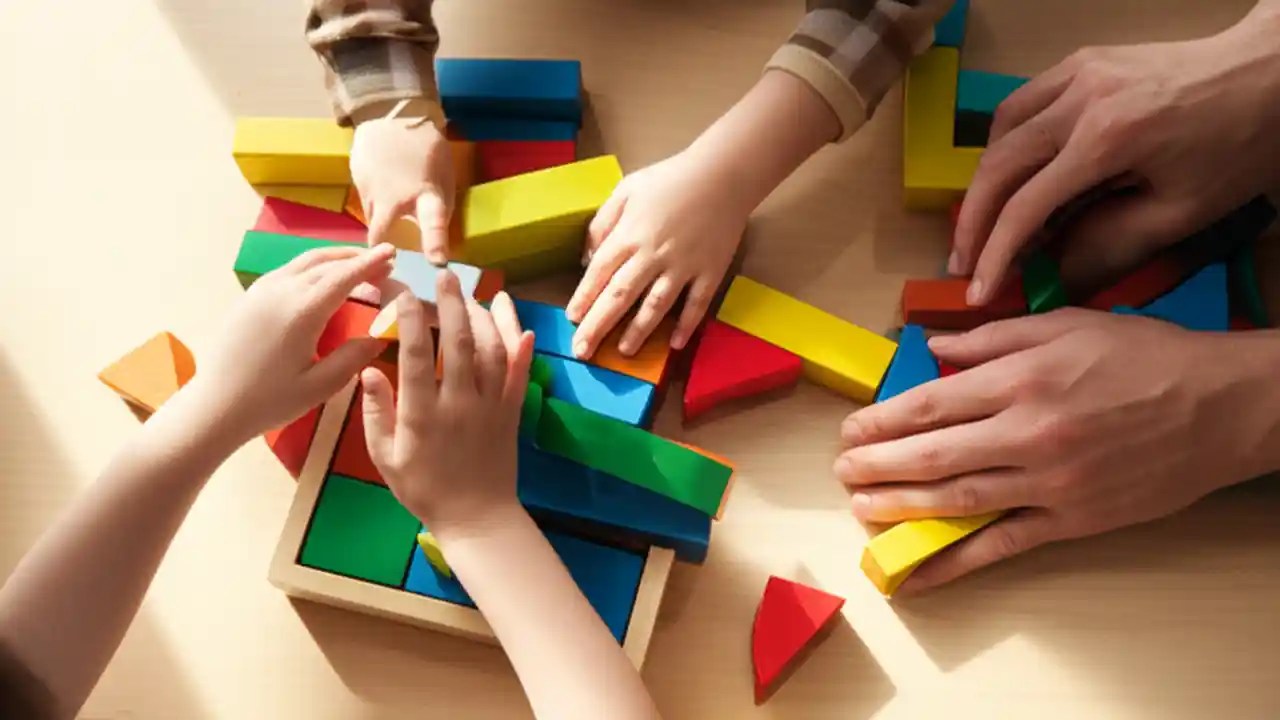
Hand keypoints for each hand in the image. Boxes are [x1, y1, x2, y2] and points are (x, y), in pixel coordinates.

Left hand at [189, 245, 394, 442]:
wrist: (214, 406)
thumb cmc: (269, 401)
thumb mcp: (320, 386)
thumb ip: (354, 357)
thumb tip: (381, 336)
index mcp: (302, 311)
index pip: (344, 276)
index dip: (370, 263)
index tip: (392, 252)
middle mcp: (281, 290)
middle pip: (326, 262)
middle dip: (356, 259)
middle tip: (383, 262)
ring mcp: (261, 290)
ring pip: (305, 261)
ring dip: (335, 259)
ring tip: (357, 264)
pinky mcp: (249, 297)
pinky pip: (288, 269)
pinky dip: (313, 266)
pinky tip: (322, 278)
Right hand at [350, 99, 454, 262]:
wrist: (392, 113)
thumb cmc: (427, 147)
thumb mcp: (444, 176)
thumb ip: (439, 206)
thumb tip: (435, 234)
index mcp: (426, 193)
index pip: (433, 223)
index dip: (435, 244)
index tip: (437, 263)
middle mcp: (395, 197)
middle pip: (381, 233)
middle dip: (380, 247)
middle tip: (386, 252)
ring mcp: (372, 190)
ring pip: (372, 219)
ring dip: (380, 222)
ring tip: (390, 209)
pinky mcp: (357, 182)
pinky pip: (366, 202)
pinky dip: (374, 203)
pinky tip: (382, 188)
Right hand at [361, 273, 533, 532]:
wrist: (477, 519)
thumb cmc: (424, 490)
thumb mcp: (385, 458)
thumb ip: (375, 412)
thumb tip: (367, 370)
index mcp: (423, 415)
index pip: (415, 356)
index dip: (410, 321)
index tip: (404, 294)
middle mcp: (459, 404)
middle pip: (458, 343)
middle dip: (452, 304)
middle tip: (445, 276)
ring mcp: (490, 406)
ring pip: (491, 351)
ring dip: (484, 317)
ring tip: (473, 294)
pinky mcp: (512, 413)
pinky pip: (519, 374)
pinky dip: (521, 346)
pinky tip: (519, 322)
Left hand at [565, 151, 746, 356]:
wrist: (723, 174)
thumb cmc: (670, 179)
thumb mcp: (626, 190)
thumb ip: (602, 223)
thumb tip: (587, 258)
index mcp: (630, 234)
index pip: (599, 273)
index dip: (584, 298)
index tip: (572, 319)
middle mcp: (653, 255)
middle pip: (620, 296)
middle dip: (599, 326)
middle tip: (583, 350)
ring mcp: (683, 266)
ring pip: (656, 306)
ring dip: (638, 331)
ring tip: (624, 352)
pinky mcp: (710, 272)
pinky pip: (697, 304)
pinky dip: (686, 325)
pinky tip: (674, 344)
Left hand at [835, 310, 1279, 592]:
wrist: (1220, 406)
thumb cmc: (1144, 356)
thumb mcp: (1066, 325)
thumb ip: (991, 337)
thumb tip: (931, 347)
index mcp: (1023, 378)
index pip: (932, 403)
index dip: (883, 420)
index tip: (851, 430)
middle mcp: (1030, 431)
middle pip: (934, 453)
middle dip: (878, 464)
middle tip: (842, 470)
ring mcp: (1051, 480)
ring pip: (958, 499)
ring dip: (902, 508)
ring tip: (861, 509)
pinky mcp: (1072, 519)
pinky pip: (1002, 545)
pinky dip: (954, 562)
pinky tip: (916, 573)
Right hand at [953, 14, 1279, 305]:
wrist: (1272, 72)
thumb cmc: (1238, 145)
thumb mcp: (1183, 211)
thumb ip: (1111, 243)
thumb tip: (1052, 276)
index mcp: (1109, 140)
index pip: (1027, 205)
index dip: (996, 254)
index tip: (979, 291)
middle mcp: (1082, 99)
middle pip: (997, 165)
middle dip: (973, 221)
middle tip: (962, 263)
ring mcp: (1077, 73)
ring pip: (1000, 130)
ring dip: (984, 180)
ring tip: (983, 221)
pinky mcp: (1082, 62)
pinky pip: (1023, 103)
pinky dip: (1006, 142)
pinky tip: (1011, 170)